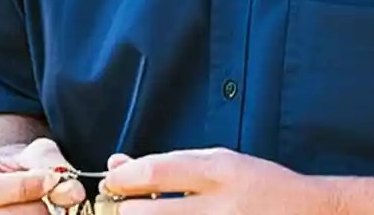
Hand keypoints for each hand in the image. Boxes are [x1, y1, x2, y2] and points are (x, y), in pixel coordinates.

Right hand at [0, 138, 86, 213]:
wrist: (8, 182)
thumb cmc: (20, 166)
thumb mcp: (35, 154)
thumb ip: (53, 167)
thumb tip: (74, 192)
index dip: (25, 187)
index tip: (52, 179)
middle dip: (38, 209)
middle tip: (51, 199)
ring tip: (44, 207)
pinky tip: (40, 214)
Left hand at [100, 148, 330, 214]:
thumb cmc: (261, 186)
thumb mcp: (221, 163)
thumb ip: (171, 165)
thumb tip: (118, 165)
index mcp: (221, 172)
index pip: (156, 173)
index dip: (123, 178)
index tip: (112, 181)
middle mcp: (221, 207)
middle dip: (126, 211)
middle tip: (127, 209)